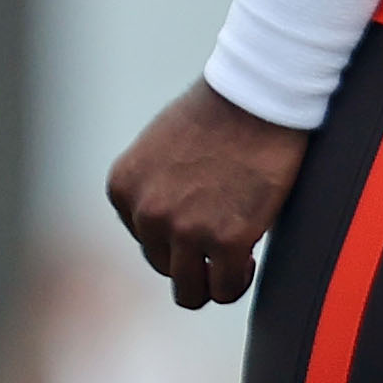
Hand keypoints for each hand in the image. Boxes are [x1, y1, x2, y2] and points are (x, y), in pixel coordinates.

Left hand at [106, 82, 310, 307]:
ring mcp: (185, 230)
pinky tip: (250, 260)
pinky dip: (237, 281)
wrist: (259, 92)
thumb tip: (176, 216)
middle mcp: (146, 214)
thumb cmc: (222, 108)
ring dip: (212, 280)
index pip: (143, 235)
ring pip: (189, 290)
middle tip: (223, 241)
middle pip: (163, 264)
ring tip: (237, 260)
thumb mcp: (162, 145)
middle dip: (193, 257)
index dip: (177, 230)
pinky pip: (225, 288)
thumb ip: (157, 183)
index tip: (205, 216)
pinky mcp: (227, 240)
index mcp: (123, 188)